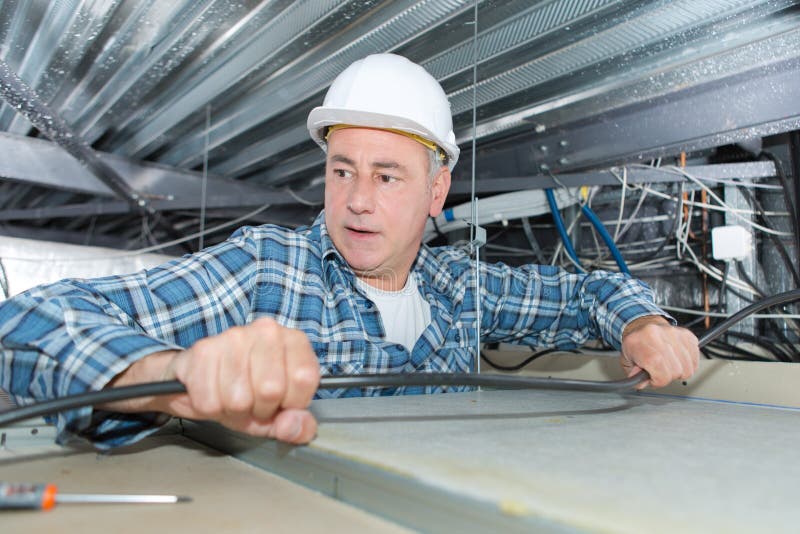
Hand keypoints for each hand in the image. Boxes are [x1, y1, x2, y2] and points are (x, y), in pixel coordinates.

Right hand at [103, 318, 319, 443]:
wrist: (197, 376)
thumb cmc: (244, 390)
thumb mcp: (277, 412)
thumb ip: (296, 424)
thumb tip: (298, 427)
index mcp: (293, 341)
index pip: (304, 379)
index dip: (291, 403)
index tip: (281, 402)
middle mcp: (266, 331)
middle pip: (271, 390)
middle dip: (259, 409)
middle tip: (252, 403)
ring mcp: (233, 337)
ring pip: (239, 399)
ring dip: (233, 410)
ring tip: (232, 398)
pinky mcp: (203, 350)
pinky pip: (210, 402)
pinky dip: (209, 408)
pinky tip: (212, 393)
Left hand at [620, 316, 698, 388]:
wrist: (642, 325)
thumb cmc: (635, 344)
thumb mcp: (627, 362)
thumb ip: (634, 377)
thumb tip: (642, 384)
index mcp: (639, 343)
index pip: (659, 370)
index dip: (658, 380)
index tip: (653, 378)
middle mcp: (656, 335)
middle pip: (675, 371)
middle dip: (667, 376)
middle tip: (658, 370)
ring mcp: (673, 333)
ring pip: (688, 368)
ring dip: (679, 371)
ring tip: (667, 364)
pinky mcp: (686, 334)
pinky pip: (695, 360)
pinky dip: (688, 364)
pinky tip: (677, 359)